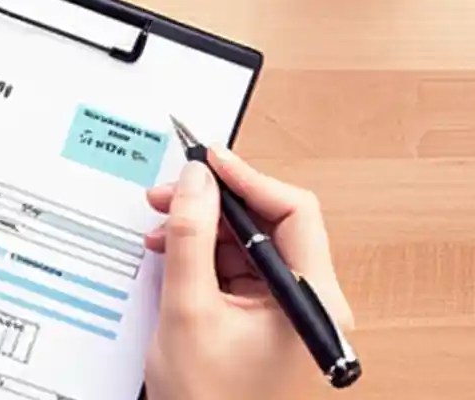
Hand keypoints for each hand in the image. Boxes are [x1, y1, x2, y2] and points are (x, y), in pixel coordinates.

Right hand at [142, 148, 353, 399]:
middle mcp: (309, 300)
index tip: (208, 160)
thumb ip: (191, 238)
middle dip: (215, 203)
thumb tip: (197, 180)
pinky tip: (171, 251)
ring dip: (203, 227)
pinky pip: (236, 266)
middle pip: (268, 223)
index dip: (248, 178)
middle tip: (172, 191)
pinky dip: (202, 253)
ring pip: (248, 242)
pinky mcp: (263, 314)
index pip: (294, 212)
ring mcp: (286, 307)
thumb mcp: (189, 309)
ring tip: (162, 224)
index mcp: (313, 300)